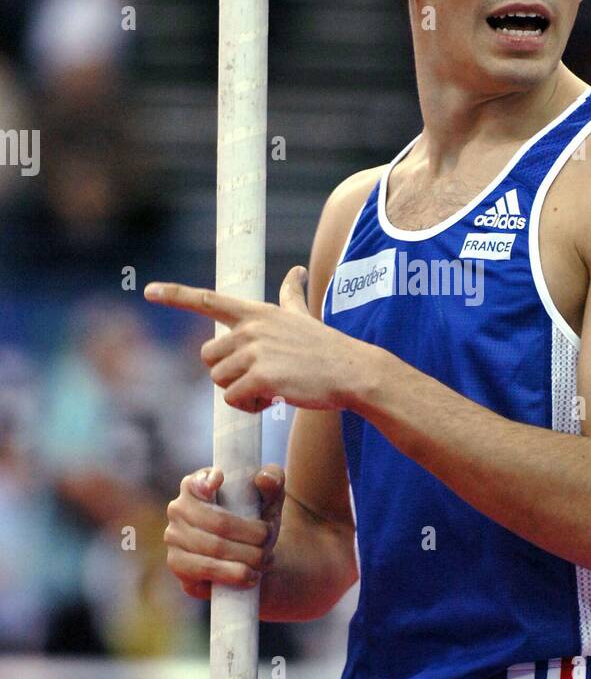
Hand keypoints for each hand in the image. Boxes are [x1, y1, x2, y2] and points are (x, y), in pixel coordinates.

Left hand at [144, 266, 368, 411]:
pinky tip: (275, 400)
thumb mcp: (304, 315)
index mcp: (257, 312)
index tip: (149, 289)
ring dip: (241, 393)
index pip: (208, 300)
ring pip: (220, 381)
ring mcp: (256, 351)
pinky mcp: (262, 376)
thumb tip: (296, 271)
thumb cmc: (327, 348)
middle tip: (258, 378)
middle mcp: (252, 328)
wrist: (353, 371)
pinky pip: (235, 399)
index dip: (176, 295)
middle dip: (227, 374)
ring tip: (272, 388)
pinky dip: (251, 407)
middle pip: (208, 357)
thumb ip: (292, 295)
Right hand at [164, 465, 285, 598]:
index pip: (195, 481)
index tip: (221, 480)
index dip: (206, 482)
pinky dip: (233, 575)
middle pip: (219, 522)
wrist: (253, 557)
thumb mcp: (270, 499)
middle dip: (251, 535)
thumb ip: (274, 480)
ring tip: (265, 560)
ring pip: (214, 549)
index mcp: (195, 486)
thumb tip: (263, 478)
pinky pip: (205, 572)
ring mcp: (174, 539)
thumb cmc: (257, 520)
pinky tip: (250, 576)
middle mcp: (178, 510)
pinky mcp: (178, 567)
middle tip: (269, 542)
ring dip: (247, 556)